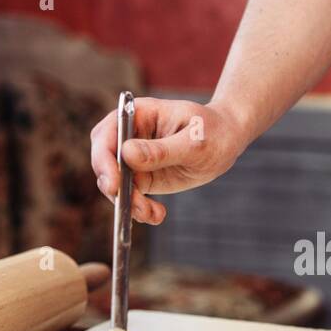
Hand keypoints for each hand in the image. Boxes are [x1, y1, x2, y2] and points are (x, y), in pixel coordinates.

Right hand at [89, 98, 244, 223]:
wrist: (226, 140)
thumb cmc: (212, 132)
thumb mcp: (194, 141)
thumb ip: (162, 150)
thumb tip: (127, 155)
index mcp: (136, 115)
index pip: (106, 136)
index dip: (104, 160)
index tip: (113, 185)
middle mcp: (128, 136)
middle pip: (104, 163)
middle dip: (114, 188)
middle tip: (131, 207)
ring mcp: (134, 158)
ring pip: (116, 185)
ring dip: (129, 204)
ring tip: (153, 215)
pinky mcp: (143, 177)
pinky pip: (131, 196)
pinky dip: (140, 209)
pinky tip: (157, 215)